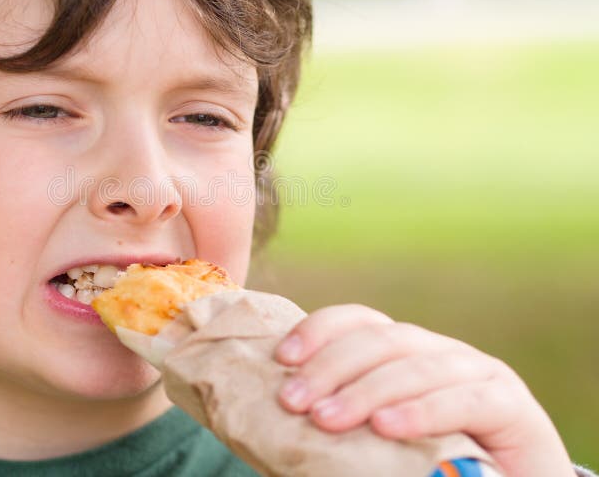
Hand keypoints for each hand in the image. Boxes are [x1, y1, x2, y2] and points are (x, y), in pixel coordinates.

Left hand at [274, 304, 574, 476]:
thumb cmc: (433, 465)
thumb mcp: (380, 441)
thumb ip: (344, 426)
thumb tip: (275, 426)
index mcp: (405, 353)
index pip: (359, 321)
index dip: (319, 331)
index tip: (281, 358)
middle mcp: (439, 351)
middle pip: (380, 339)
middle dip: (330, 367)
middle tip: (292, 401)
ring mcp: (477, 371)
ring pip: (414, 366)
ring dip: (365, 391)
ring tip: (326, 418)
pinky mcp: (509, 405)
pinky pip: (462, 400)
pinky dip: (421, 411)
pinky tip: (387, 426)